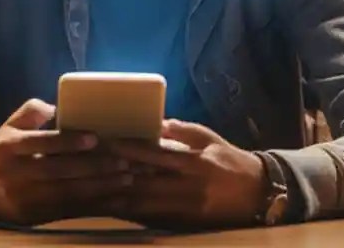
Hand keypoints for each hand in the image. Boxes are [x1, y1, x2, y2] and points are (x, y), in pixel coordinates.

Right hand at [0, 98, 132, 225]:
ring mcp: (26, 199)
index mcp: (8, 148)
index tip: (94, 137)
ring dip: (100, 187)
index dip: (67, 141)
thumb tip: (52, 107)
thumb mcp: (11, 127)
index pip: (40, 143)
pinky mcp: (38, 216)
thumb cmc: (8, 152)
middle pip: (58, 171)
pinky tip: (117, 197)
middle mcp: (14, 175)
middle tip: (122, 160)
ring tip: (126, 177)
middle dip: (93, 166)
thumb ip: (31, 112)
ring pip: (68, 193)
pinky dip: (96, 204)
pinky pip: (71, 211)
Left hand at [103, 119, 268, 229]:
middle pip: (143, 183)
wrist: (257, 193)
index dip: (128, 149)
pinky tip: (111, 209)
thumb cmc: (228, 159)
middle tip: (86, 168)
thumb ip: (179, 130)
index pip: (154, 154)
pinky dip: (130, 213)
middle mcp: (187, 186)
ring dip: (116, 199)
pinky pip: (151, 218)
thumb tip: (151, 122)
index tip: (105, 142)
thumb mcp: (207, 137)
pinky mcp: (183, 223)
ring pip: (143, 205)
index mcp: (193, 161)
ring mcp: (184, 208)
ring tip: (90, 192)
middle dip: (114, 176)